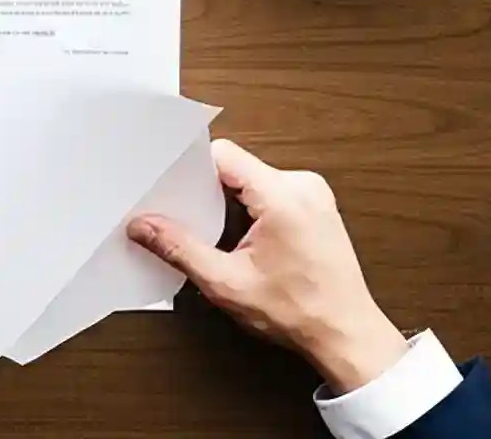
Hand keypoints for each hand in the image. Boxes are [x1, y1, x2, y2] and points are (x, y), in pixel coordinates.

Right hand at [127, 139, 406, 393]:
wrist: (346, 334)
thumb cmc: (299, 313)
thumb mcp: (226, 283)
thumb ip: (179, 248)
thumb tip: (143, 226)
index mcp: (282, 196)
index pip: (223, 155)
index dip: (190, 169)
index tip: (169, 189)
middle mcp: (302, 186)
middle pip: (235, 167)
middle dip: (206, 192)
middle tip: (190, 223)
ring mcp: (312, 193)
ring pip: (251, 179)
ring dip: (228, 203)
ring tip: (221, 239)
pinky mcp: (315, 204)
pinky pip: (270, 190)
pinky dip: (249, 208)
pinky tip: (242, 240)